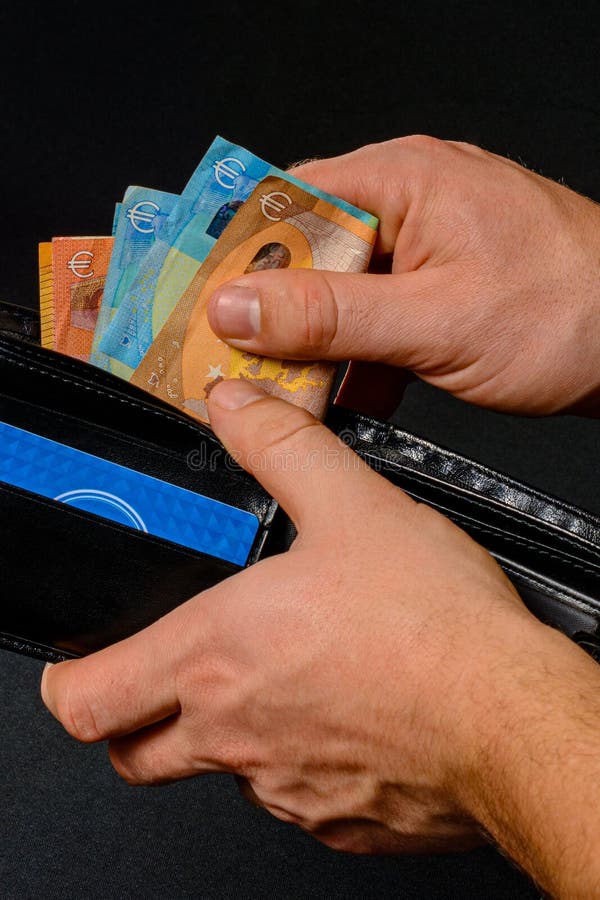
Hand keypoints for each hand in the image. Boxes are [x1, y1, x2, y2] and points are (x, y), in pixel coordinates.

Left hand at [42, 380, 550, 854]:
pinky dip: (302, 759)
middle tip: (167, 676)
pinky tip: (349, 712)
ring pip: (222, 771)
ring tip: (291, 674)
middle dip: (134, 720)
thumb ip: (279, 447)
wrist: (512, 719)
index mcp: (217, 657)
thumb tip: (236, 407)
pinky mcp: (337, 821)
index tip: (80, 667)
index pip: (86, 700)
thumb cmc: (435, 629)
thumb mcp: (349, 504)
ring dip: (233, 730)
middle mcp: (236, 734)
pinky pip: (295, 796)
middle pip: (135, 753)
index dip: (69, 682)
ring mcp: (284, 788)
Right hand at [207, 136, 599, 416]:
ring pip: (338, 290)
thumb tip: (240, 307)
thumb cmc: (570, 308)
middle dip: (274, 310)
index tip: (199, 302)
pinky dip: (360, 352)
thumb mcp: (432, 320)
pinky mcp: (441, 285)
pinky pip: (376, 313)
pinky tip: (360, 386)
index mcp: (401, 178)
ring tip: (302, 385)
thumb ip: (329, 317)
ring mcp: (426, 244)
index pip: (283, 201)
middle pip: (306, 250)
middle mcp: (410, 199)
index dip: (234, 253)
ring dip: (318, 342)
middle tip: (243, 358)